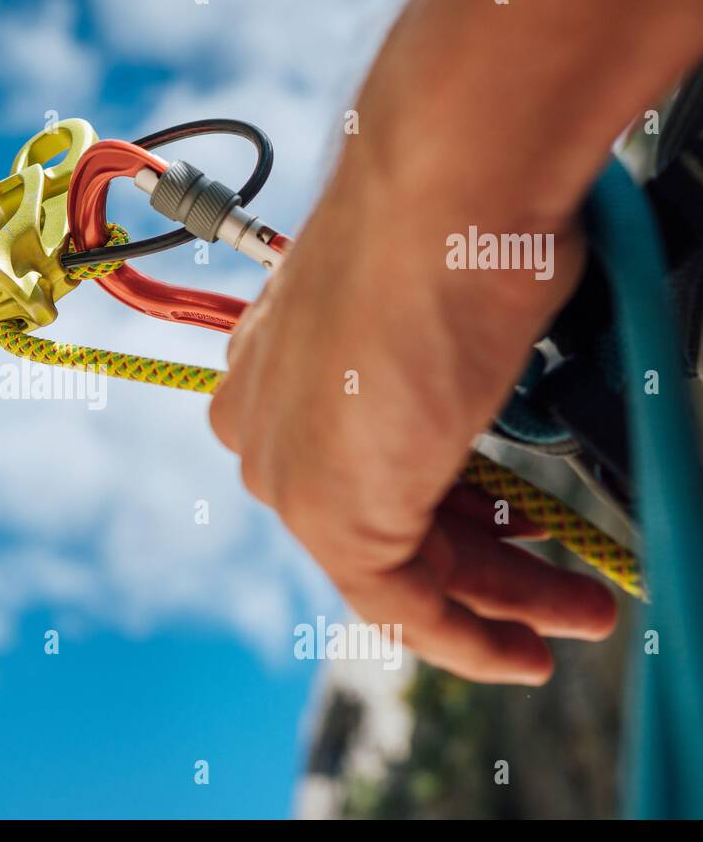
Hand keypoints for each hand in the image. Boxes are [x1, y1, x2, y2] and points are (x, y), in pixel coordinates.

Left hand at [209, 157, 616, 684]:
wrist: (443, 189)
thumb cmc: (456, 216)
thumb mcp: (443, 304)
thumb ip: (446, 363)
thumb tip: (489, 370)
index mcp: (277, 365)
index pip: (359, 460)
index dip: (442, 504)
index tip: (514, 529)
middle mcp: (265, 418)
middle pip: (384, 516)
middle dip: (485, 560)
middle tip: (565, 587)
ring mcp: (288, 467)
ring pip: (396, 567)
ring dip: (497, 602)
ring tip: (577, 616)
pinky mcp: (326, 511)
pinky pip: (399, 604)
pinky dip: (467, 638)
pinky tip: (521, 652)